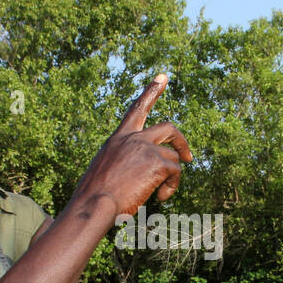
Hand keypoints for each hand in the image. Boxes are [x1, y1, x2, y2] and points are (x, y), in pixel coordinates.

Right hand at [71, 74, 193, 219]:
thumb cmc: (94, 198)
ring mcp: (146, 148)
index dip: (152, 91)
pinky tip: (161, 198)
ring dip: (171, 177)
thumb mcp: (103, 172)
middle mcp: (133, 138)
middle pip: (168, 128)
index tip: (163, 76)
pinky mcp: (157, 162)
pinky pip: (176, 172)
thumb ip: (121, 164)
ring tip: (161, 194)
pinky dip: (172, 187)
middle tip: (188, 157)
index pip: (137, 109)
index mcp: (118, 139)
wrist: (94, 205)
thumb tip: (136, 174)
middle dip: (181, 141)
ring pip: (173, 157)